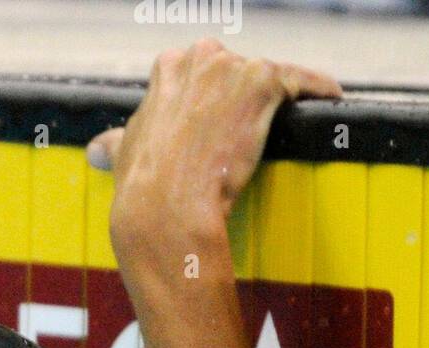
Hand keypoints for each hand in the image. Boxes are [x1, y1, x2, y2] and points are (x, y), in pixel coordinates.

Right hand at [87, 40, 340, 257]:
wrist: (165, 208)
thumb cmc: (142, 187)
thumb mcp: (123, 153)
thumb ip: (117, 141)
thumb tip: (97, 149)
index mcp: (168, 68)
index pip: (201, 73)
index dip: (211, 101)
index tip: (216, 124)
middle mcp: (201, 58)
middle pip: (235, 70)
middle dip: (240, 96)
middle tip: (240, 133)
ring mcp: (233, 69)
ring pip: (268, 78)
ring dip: (277, 99)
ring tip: (286, 125)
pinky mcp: (265, 84)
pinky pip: (303, 81)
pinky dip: (319, 88)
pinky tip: (331, 99)